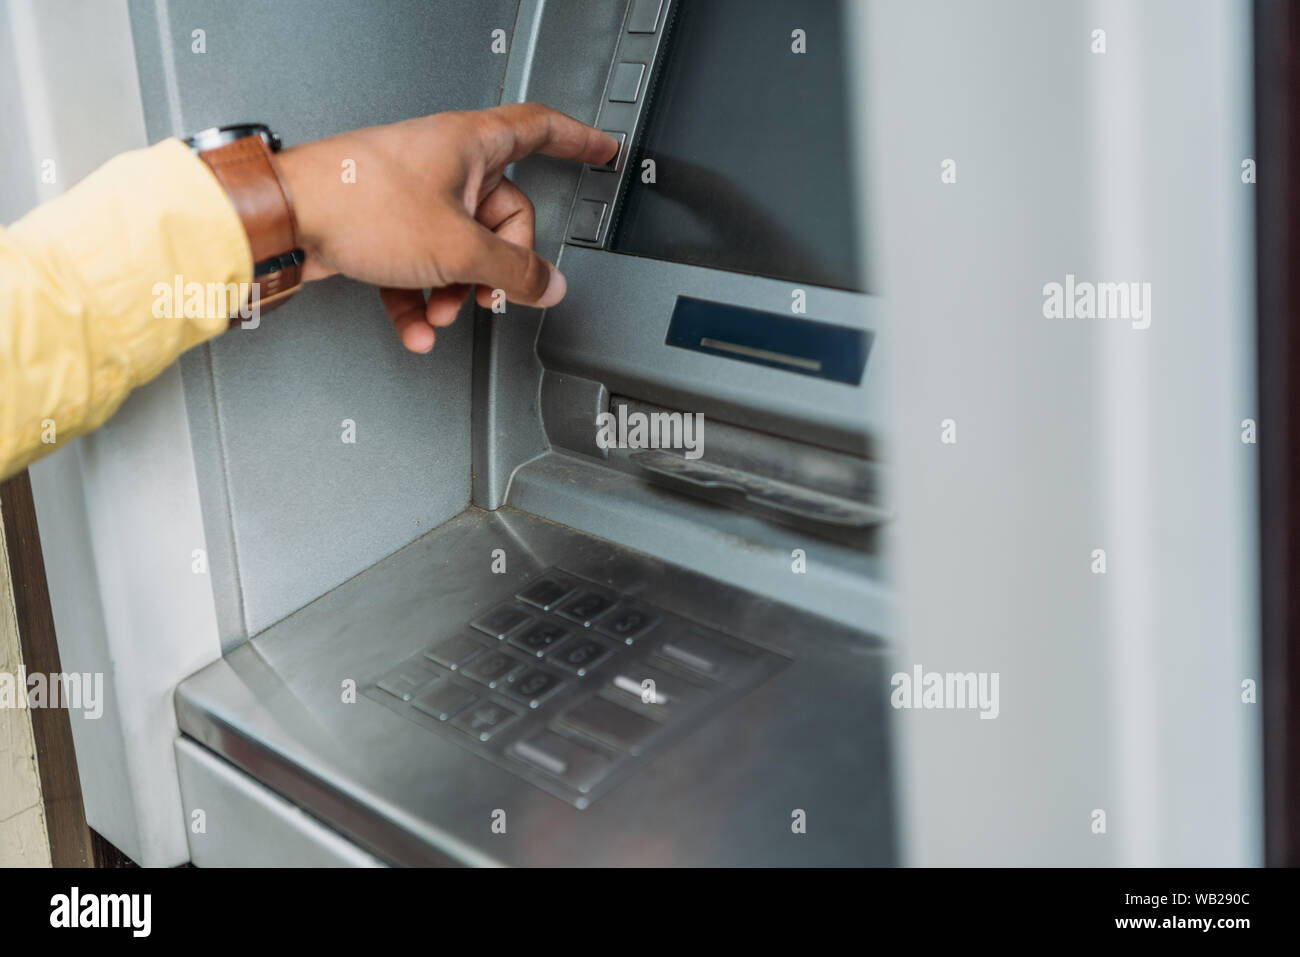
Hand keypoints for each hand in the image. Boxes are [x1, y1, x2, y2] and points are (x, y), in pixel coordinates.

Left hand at [276, 104, 617, 352]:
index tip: (601, 150)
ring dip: (455, 291)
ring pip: (460, 248)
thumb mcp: (458, 248)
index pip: (541, 130)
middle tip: (490, 294)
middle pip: (502, 217)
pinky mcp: (385, 225)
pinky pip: (421, 265)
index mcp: (470, 145)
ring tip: (442, 312)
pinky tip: (415, 327)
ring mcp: (413, 195)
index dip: (577, 140)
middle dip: (495, 267)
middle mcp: (444, 164)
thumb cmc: (358, 204)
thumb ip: (513, 273)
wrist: (286, 219)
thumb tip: (549, 285)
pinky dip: (420, 299)